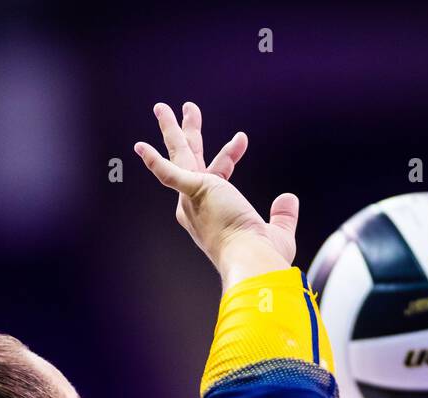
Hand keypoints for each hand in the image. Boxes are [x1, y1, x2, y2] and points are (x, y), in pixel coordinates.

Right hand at [135, 102, 296, 283]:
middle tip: (183, 110)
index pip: (216, 175)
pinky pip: (169, 171)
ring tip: (162, 108)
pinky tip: (140, 147)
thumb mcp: (278, 233)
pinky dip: (155, 161)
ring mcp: (191, 198)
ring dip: (171, 130)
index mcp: (210, 215)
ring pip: (179, 155)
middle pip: (188, 160)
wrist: (251, 260)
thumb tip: (288, 198)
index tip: (241, 138)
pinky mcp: (193, 189)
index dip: (229, 155)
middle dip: (186, 135)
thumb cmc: (263, 256)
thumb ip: (283, 215)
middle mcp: (195, 206)